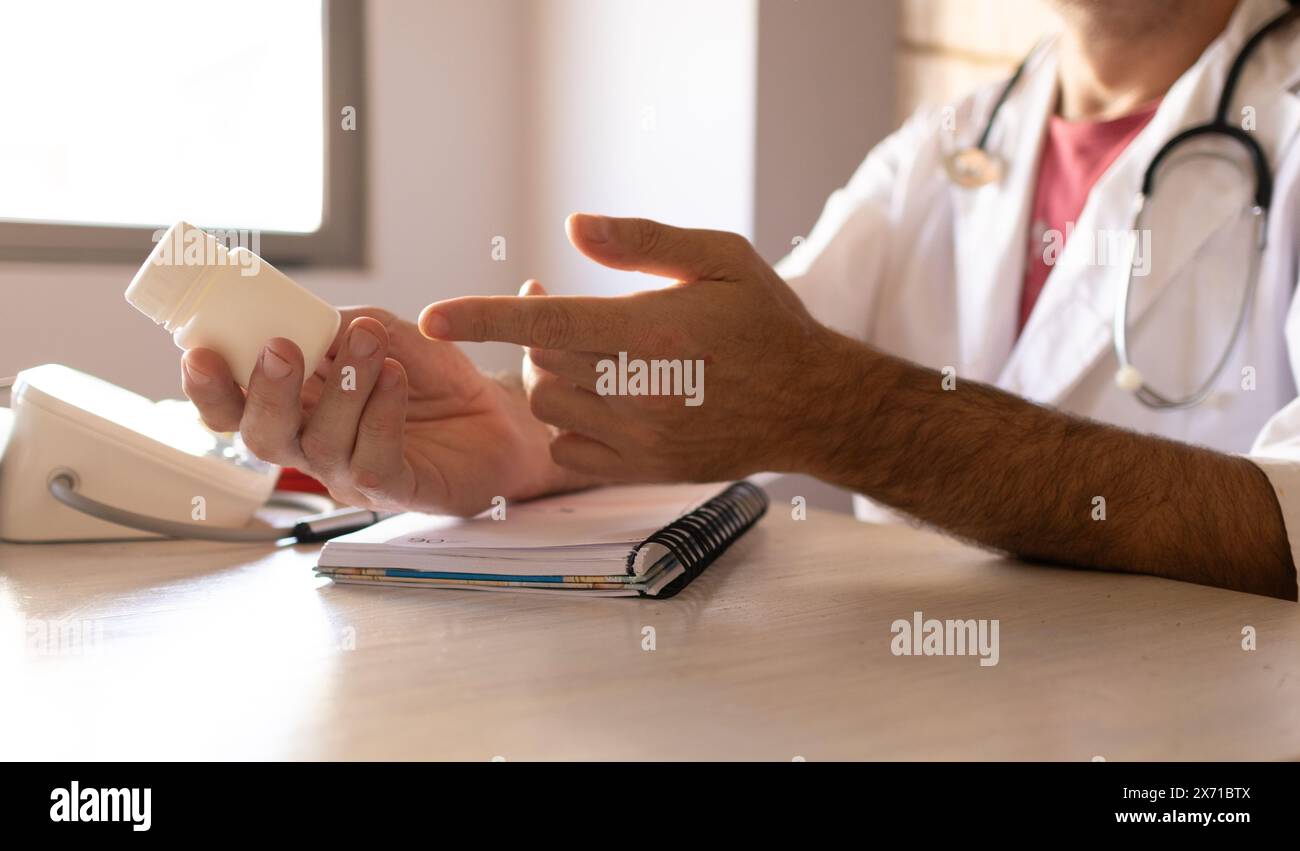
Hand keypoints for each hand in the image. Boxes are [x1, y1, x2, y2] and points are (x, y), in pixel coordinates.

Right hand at [180, 307, 578, 515]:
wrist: (500, 413)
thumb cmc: (432, 376)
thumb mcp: (383, 332)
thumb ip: (338, 328)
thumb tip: (303, 322)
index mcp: (297, 404)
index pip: (233, 407)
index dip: (209, 387)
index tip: (200, 351)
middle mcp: (313, 444)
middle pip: (261, 437)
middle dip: (265, 392)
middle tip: (281, 349)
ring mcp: (351, 473)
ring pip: (319, 444)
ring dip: (341, 388)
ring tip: (369, 342)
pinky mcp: (396, 490)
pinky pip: (371, 460)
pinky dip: (379, 414)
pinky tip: (394, 378)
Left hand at [418, 214, 843, 481]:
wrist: (812, 405)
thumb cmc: (766, 323)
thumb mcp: (721, 258)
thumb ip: (643, 241)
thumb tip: (573, 226)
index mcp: (652, 329)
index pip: (547, 323)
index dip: (483, 316)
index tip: (432, 315)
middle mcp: (640, 389)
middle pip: (542, 364)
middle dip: (540, 338)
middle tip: (574, 321)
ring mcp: (641, 438)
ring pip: (550, 407)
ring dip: (554, 380)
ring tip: (596, 361)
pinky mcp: (645, 470)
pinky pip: (569, 453)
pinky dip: (569, 427)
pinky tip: (604, 405)